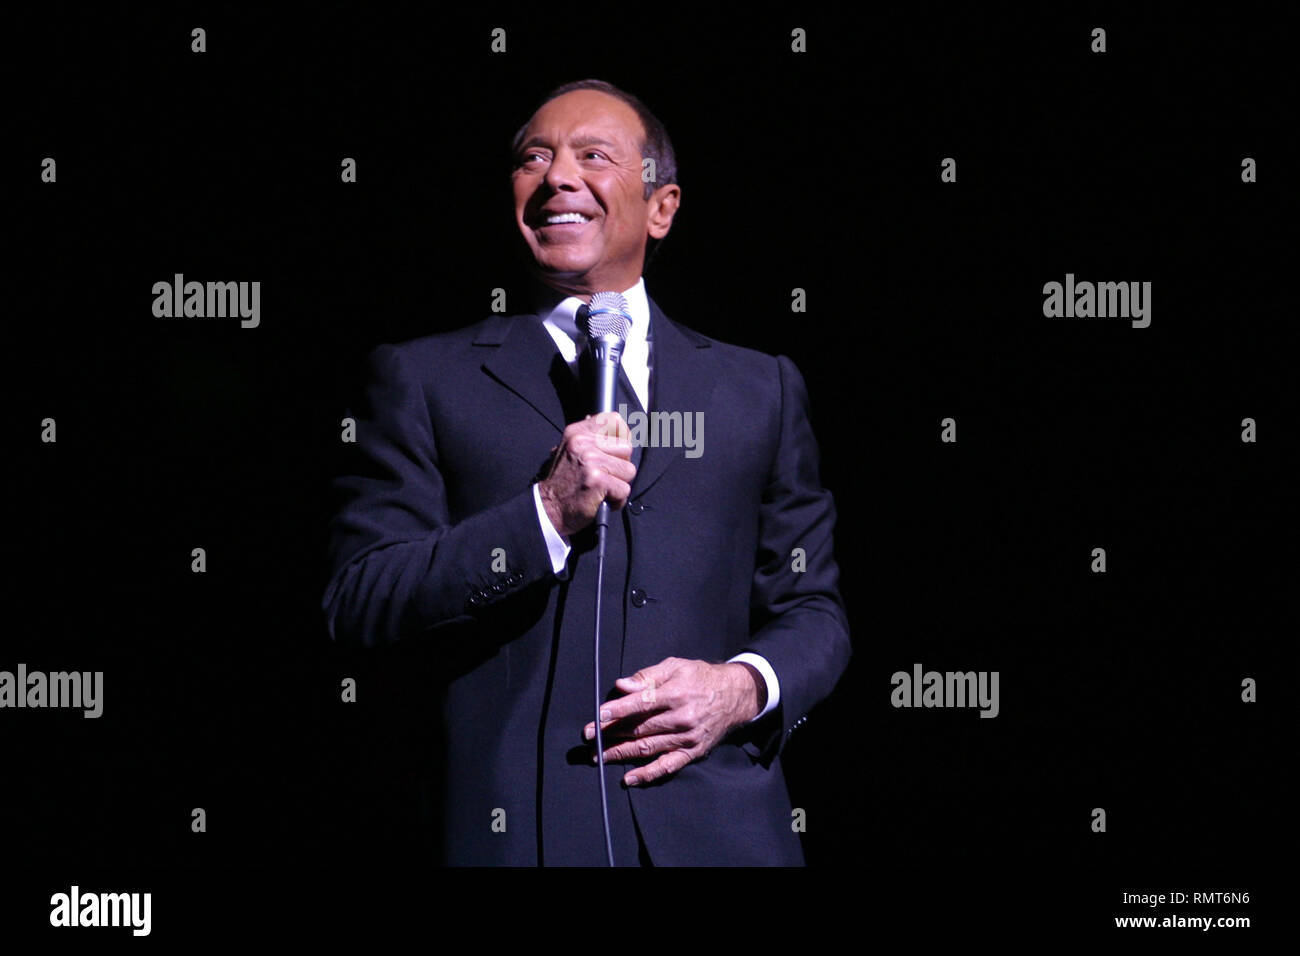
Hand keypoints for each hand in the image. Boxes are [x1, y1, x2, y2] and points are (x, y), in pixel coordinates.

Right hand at [538, 412, 636, 537]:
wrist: (548, 509)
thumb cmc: (563, 482)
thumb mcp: (570, 450)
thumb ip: (591, 438)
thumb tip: (617, 425)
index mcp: (577, 432)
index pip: (614, 420)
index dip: (622, 436)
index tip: (617, 452)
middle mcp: (582, 442)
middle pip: (627, 447)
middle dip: (621, 465)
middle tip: (604, 475)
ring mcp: (590, 461)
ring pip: (629, 470)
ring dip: (619, 484)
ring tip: (601, 488)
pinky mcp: (597, 481)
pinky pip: (624, 489)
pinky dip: (617, 500)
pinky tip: (601, 500)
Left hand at [582, 657, 763, 786]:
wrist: (736, 696)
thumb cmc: (701, 677)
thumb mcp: (676, 667)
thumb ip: (647, 677)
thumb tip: (621, 685)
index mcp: (676, 693)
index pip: (641, 703)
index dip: (617, 711)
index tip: (597, 718)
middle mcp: (682, 718)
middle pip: (640, 728)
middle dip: (611, 733)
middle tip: (589, 737)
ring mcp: (687, 738)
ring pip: (648, 748)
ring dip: (620, 753)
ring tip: (599, 756)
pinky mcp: (693, 752)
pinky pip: (667, 766)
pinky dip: (647, 774)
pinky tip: (629, 778)